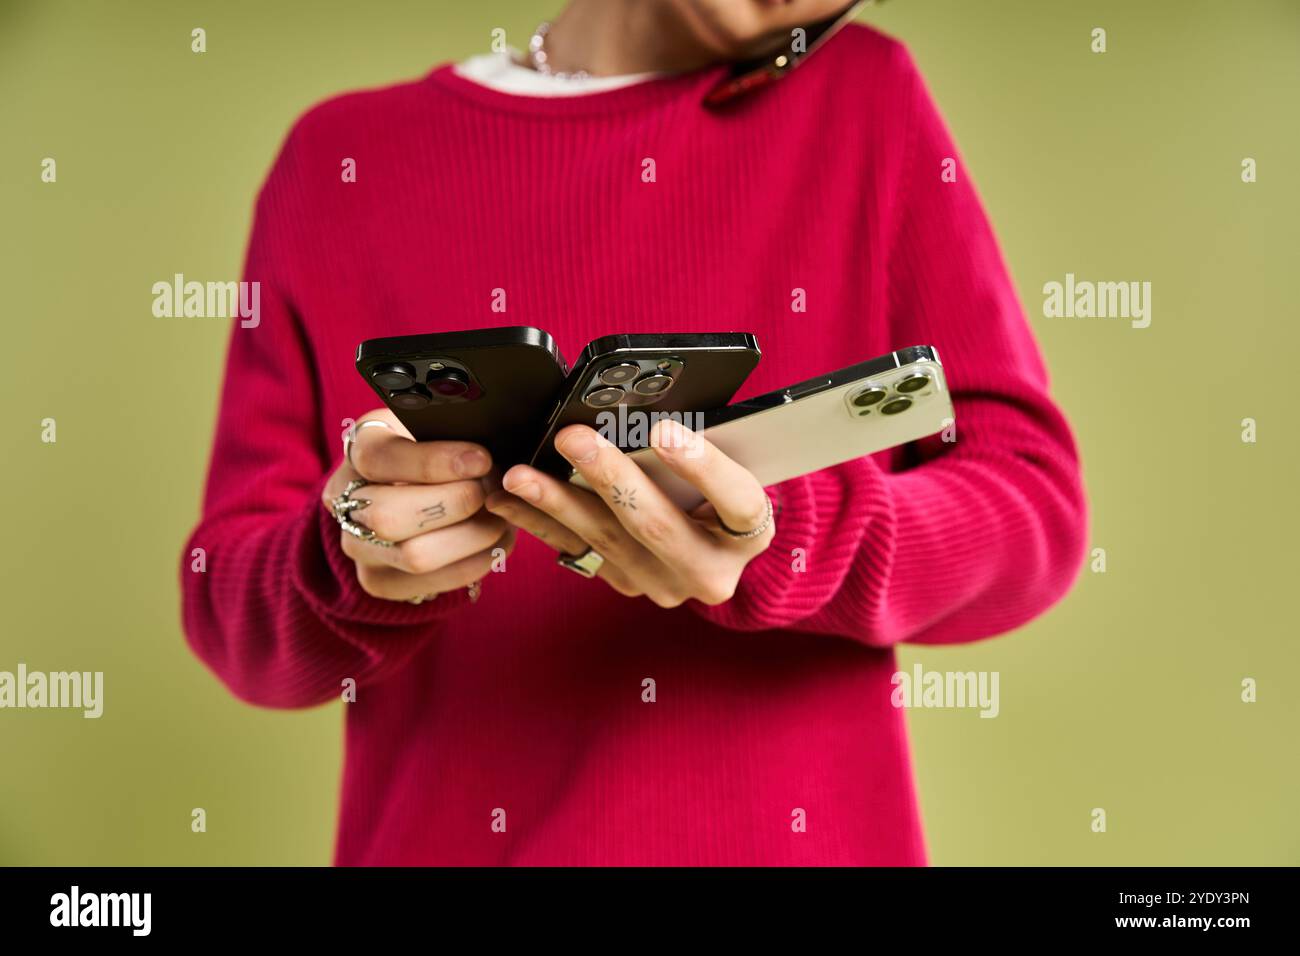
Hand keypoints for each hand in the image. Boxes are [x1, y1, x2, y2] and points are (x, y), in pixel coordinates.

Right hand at [321, 409, 514, 602]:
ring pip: (414, 556)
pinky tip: (496, 542)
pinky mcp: (379, 581)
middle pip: (389, 517)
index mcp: (358, 451)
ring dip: (472, 537)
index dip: (432, 462)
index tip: (481, 459)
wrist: (414, 491)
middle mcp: (345, 503)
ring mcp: (357, 547)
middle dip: (456, 504)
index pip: (378, 459)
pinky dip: (475, 562)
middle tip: (493, 491)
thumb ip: (451, 430)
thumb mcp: (436, 427)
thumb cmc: (436, 451)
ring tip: (502, 517)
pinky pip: (430, 583)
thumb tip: (491, 448)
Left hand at [485, 419, 773, 607]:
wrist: (716, 537)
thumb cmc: (721, 484)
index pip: (738, 502)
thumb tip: (644, 411)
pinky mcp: (627, 584)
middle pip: (659, 525)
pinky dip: (539, 522)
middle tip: (573, 439)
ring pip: (608, 541)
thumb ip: (700, 444)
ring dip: (557, 503)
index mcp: (751, 534)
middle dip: (610, 478)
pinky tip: (508, 500)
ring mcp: (666, 585)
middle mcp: (712, 571)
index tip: (665, 431)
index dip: (703, 467)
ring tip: (521, 475)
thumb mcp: (731, 461)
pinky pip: (577, 551)